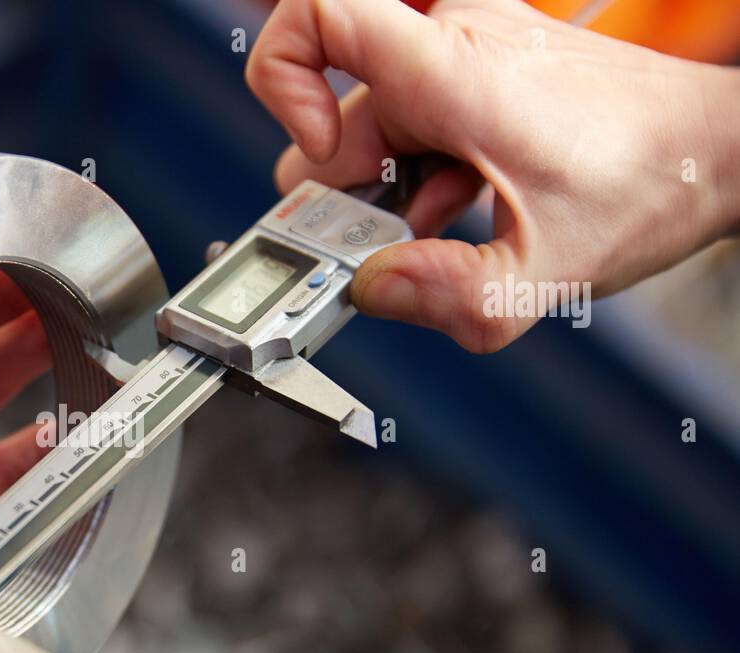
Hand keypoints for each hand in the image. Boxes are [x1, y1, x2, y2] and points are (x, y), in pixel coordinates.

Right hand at [246, 0, 739, 351]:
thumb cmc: (651, 182)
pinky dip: (418, 174)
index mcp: (456, 72)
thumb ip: (451, 297)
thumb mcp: (548, 269)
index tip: (317, 157)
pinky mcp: (480, 75)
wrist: (716, 151)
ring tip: (439, 232)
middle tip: (379, 243)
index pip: (320, 13)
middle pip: (342, 103)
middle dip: (345, 185)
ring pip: (377, 121)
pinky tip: (457, 213)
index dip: (285, 81)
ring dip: (387, 187)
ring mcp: (468, 55)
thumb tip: (372, 288)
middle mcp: (455, 45)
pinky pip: (414, 120)